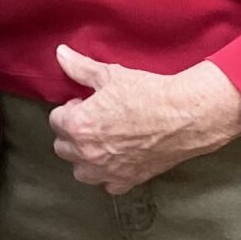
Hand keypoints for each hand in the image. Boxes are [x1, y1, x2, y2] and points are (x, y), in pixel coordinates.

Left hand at [49, 47, 240, 192]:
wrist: (185, 115)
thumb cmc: (147, 93)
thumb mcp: (110, 75)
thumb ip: (80, 68)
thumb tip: (60, 53)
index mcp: (79, 126)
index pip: (56, 121)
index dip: (70, 109)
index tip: (84, 103)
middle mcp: (88, 153)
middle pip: (63, 148)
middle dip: (73, 133)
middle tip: (93, 120)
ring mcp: (108, 171)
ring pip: (81, 171)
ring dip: (85, 157)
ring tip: (101, 141)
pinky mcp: (129, 180)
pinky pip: (108, 186)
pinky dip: (109, 175)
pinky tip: (119, 159)